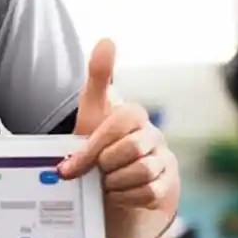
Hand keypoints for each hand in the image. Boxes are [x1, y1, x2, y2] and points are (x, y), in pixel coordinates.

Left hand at [58, 39, 180, 237]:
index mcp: (134, 115)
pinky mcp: (167, 185)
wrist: (111, 185)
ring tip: (104, 181)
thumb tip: (107, 40)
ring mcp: (164, 160)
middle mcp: (153, 135)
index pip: (120, 122)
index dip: (92, 146)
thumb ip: (98, 76)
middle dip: (104, 164)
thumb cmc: (100, 143)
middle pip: (130, 149)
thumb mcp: (92, 110)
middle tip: (93, 170)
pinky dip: (125, 196)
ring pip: (140, 172)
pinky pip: (148, 192)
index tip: (69, 165)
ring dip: (114, 182)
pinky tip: (116, 193)